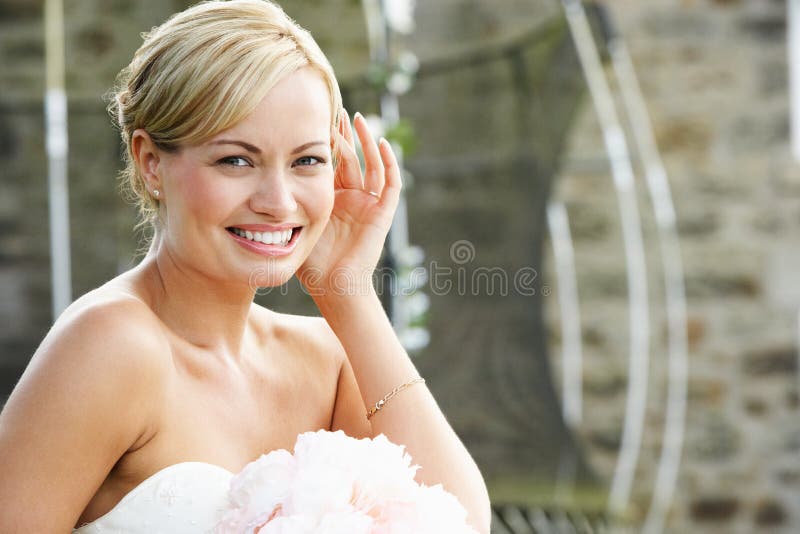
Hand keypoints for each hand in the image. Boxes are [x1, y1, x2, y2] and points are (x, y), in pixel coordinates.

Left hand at [298, 110, 401, 296]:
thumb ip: (282, 203)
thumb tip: (256, 177)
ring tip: (357, 119)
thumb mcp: (292, 223)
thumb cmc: (310, 262)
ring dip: (366, 142)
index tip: (317, 118)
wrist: (332, 286)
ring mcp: (369, 205)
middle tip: (338, 110)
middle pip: (353, 157)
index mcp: (332, 199)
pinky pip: (390, 184)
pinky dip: (389, 163)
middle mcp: (352, 198)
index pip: (332, 162)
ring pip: (372, 164)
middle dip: (346, 135)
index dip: (328, 141)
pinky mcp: (382, 213)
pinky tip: (382, 143)